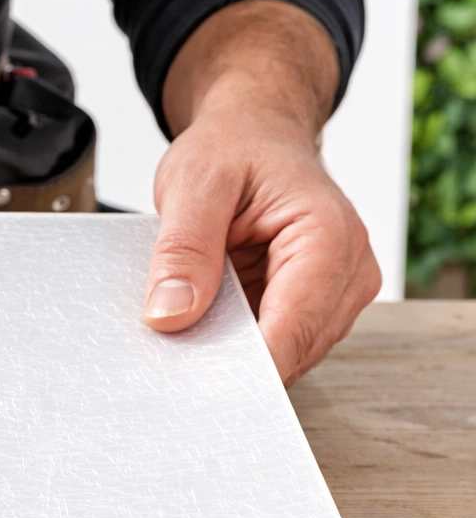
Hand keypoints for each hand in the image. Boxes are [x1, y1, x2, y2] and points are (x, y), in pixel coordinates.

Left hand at [145, 0, 380, 385]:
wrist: (254, 131)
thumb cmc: (233, 147)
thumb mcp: (193, 185)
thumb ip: (183, 251)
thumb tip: (169, 316)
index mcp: (328, 235)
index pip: (292, 327)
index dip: (245, 366)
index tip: (195, 387)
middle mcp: (348, 269)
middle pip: (294, 349)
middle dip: (235, 363)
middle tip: (172, 366)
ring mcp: (336, 292)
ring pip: (287, 354)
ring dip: (236, 354)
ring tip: (185, 336)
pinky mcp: (315, 304)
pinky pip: (277, 342)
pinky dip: (239, 343)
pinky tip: (204, 331)